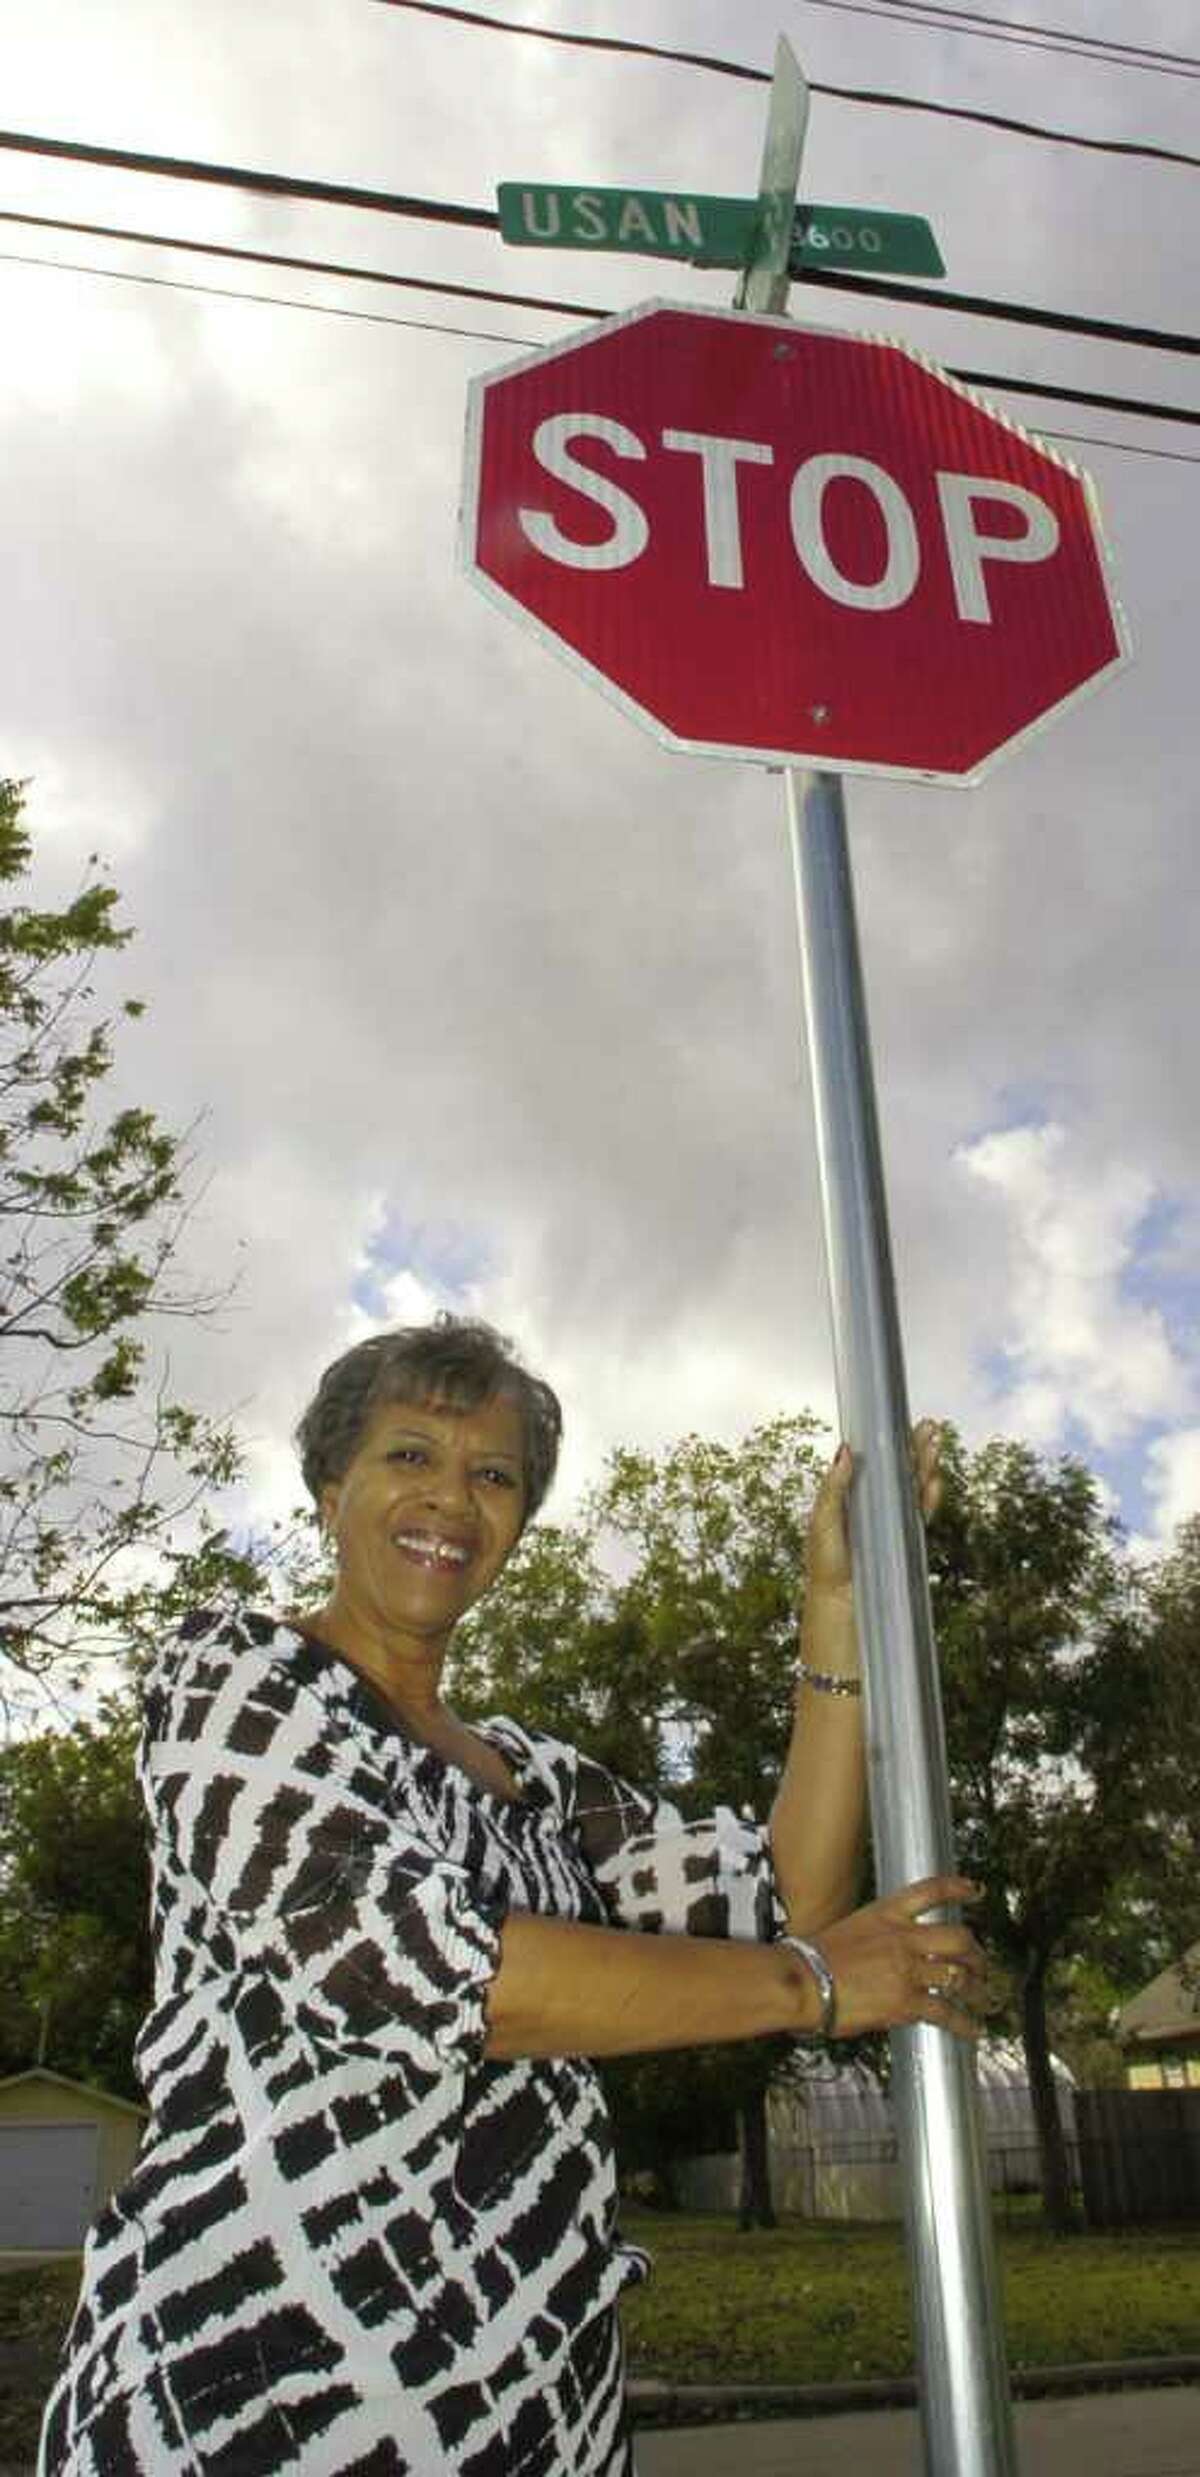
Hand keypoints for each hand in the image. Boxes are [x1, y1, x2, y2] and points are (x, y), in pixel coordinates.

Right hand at [788, 1873, 989, 2041]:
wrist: (803, 1982)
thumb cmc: (816, 1958)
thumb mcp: (852, 1928)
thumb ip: (880, 1935)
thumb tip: (897, 1951)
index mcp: (887, 1914)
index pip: (931, 1891)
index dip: (958, 1888)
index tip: (975, 1890)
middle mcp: (903, 1938)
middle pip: (959, 1937)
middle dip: (976, 1952)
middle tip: (980, 1963)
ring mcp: (907, 1970)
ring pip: (958, 1975)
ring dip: (975, 1987)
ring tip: (981, 1996)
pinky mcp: (906, 2002)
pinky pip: (946, 2012)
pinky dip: (964, 2022)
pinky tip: (972, 2029)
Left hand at [804, 1419, 943, 1609]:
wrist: (840, 1601)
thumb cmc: (825, 1563)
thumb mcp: (823, 1519)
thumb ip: (834, 1486)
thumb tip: (845, 1451)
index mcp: (853, 1496)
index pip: (876, 1463)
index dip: (890, 1444)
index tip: (901, 1424)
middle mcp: (875, 1505)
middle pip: (900, 1470)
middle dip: (916, 1448)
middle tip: (930, 1426)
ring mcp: (891, 1521)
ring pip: (914, 1487)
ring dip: (926, 1466)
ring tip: (936, 1444)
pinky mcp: (904, 1538)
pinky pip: (920, 1514)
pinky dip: (929, 1498)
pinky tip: (935, 1481)